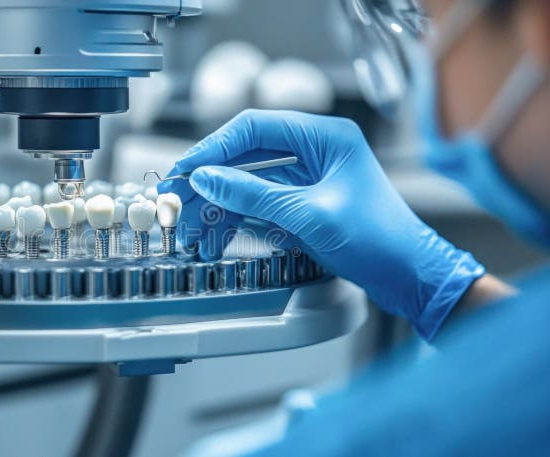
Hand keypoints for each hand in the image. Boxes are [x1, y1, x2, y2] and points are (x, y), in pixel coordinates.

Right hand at [159, 110, 484, 339]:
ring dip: (219, 206)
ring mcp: (309, 179)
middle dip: (210, 182)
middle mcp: (315, 151)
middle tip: (177, 203)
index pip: (255, 128)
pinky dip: (237, 220)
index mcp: (325, 137)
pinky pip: (260, 205)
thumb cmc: (379, 241)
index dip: (214, 147)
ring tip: (191, 230)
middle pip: (247, 156)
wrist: (410, 277)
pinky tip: (215, 237)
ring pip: (249, 183)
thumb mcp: (310, 215)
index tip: (185, 170)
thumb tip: (206, 178)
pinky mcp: (305, 204)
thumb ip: (254, 194)